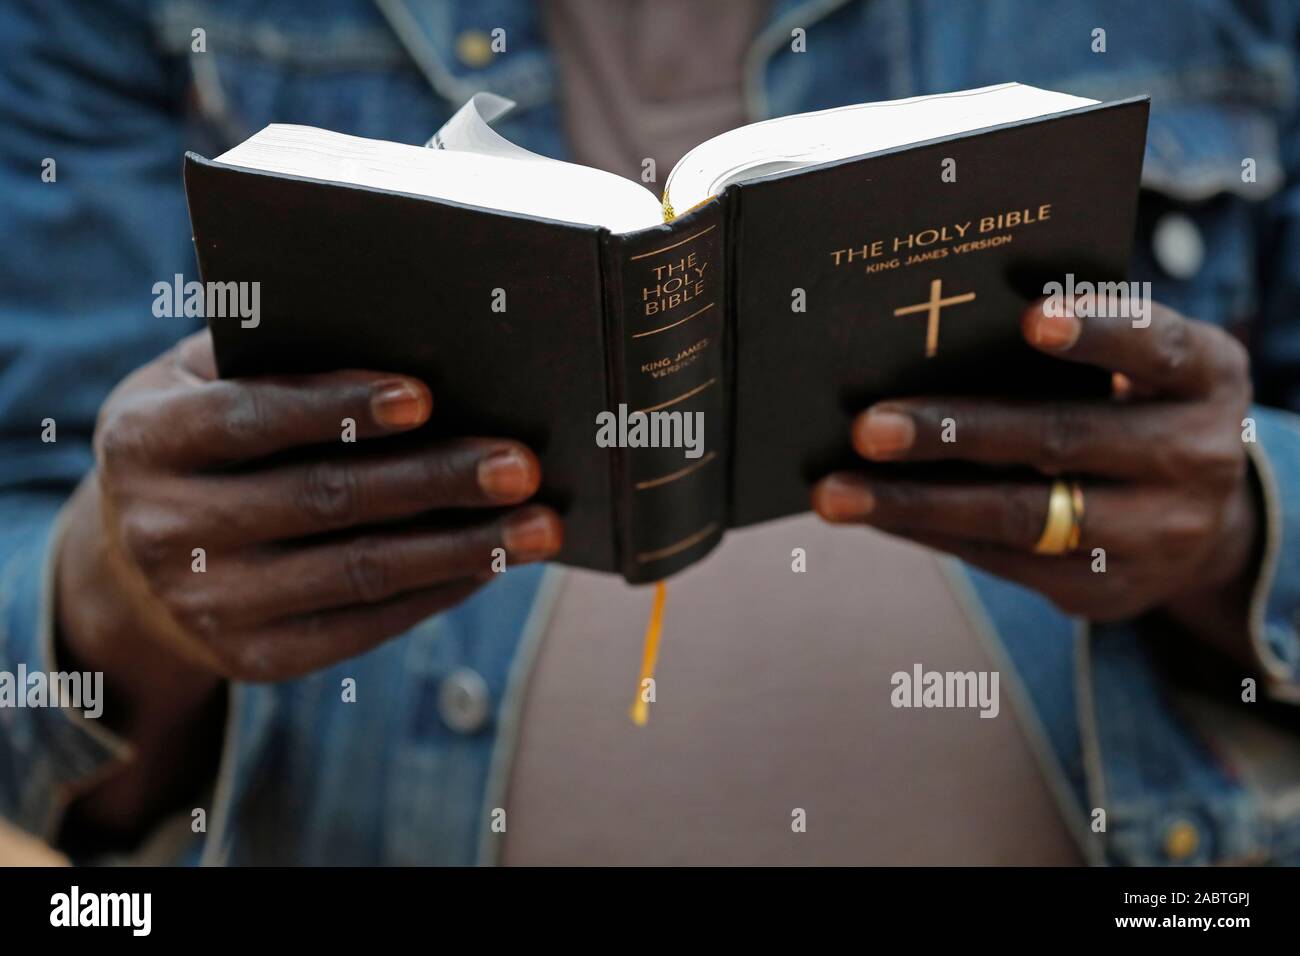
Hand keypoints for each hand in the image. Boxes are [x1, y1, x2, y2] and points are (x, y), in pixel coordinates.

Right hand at [60, 330, 561, 687]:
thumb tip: (410, 349)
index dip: (336, 407)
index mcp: (147, 438)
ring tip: (540, 525)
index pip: (250, 417)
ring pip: (357, 572)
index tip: (425, 397)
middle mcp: (164, 529)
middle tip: (521, 464)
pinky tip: (495, 561)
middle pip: (323, 499)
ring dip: (462, 548)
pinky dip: (438, 591)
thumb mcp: (202, 386)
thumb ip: (278, 360)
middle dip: (434, 480)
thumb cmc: (203, 442)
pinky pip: (363, 625)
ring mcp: (207, 605)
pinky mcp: (254, 659)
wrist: (135, 569)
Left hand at [812, 298, 1259, 640]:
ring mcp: (1156, 534)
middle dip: (956, 433)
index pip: (1157, 347)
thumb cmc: (1138, 410)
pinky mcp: (1106, 590)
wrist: (1209, 526)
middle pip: (1064, 440)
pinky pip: (1001, 561)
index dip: (1098, 332)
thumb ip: (1073, 347)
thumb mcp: (1142, 369)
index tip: (1029, 320)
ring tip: (835, 492)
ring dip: (915, 503)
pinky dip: (927, 531)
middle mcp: (1194, 457)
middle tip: (868, 425)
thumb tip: (934, 338)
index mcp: (1206, 378)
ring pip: (1020, 517)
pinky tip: (872, 511)